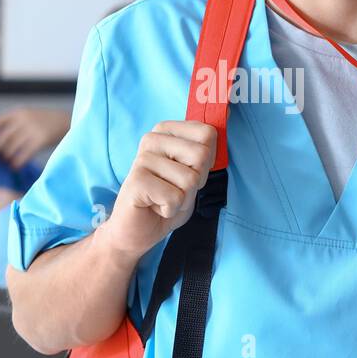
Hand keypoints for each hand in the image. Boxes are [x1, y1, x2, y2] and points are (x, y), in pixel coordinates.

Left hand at [0, 107, 70, 168]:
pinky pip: (23, 155)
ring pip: (11, 147)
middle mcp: (24, 119)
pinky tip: (15, 166)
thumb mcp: (30, 115)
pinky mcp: (40, 140)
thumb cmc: (46, 122)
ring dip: (6, 157)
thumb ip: (16, 123)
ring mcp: (32, 129)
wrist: (67, 122)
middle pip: (2, 137)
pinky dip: (17, 163)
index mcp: (19, 111)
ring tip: (6, 162)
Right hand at [98, 121, 217, 259]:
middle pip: (202, 155)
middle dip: (196, 182)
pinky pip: (175, 198)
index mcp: (166, 131)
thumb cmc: (167, 200)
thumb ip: (204, 153)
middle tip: (175, 190)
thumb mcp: (194, 173)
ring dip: (183, 199)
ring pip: (190, 180)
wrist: (137, 230)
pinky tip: (155, 207)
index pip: (207, 134)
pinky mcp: (137, 180)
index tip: (187, 173)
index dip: (207, 162)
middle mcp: (152, 139)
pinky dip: (171, 210)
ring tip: (164, 199)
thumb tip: (219, 127)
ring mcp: (142, 159)